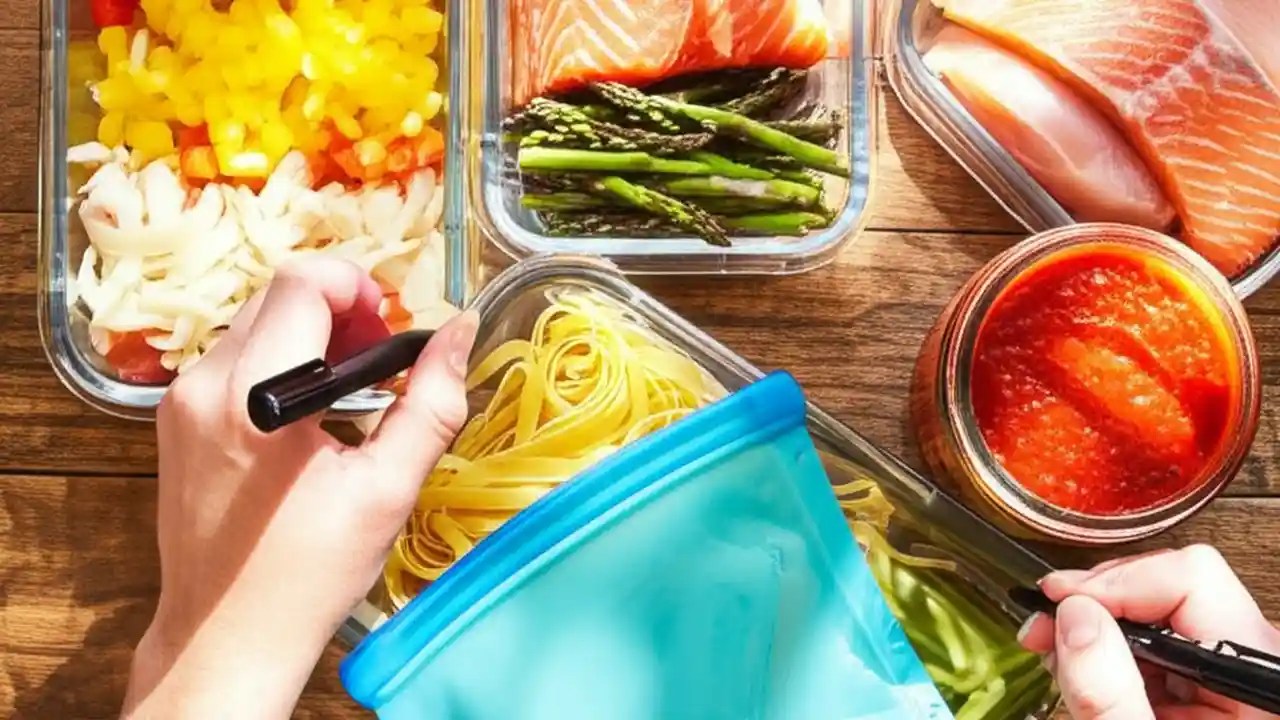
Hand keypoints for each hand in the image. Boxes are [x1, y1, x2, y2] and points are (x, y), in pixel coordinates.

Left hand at [122, 257, 478, 718]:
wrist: (225, 637)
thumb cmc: (310, 573)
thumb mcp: (387, 489)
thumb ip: (431, 403)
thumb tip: (462, 331)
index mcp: (253, 397)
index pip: (301, 282)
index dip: (355, 286)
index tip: (388, 329)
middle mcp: (203, 385)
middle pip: (276, 294)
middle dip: (337, 310)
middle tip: (378, 363)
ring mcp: (179, 402)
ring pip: (253, 323)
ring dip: (308, 336)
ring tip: (347, 394)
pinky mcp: (173, 421)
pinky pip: (231, 359)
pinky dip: (277, 364)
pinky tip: (308, 416)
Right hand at [1019, 545, 1279, 719]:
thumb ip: (1109, 695)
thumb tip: (1076, 617)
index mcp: (1255, 675)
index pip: (1191, 577)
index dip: (1114, 582)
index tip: (1058, 601)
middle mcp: (1254, 660)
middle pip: (1172, 582)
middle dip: (1096, 600)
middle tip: (1042, 626)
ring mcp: (1235, 669)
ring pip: (1161, 606)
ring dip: (1098, 622)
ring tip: (1053, 648)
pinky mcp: (1216, 682)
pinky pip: (1163, 639)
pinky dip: (1113, 647)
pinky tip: (1083, 665)